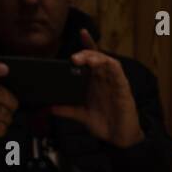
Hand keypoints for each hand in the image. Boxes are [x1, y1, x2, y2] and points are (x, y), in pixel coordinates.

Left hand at [51, 29, 143, 148]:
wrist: (119, 139)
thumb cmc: (104, 123)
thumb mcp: (81, 115)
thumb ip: (66, 110)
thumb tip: (48, 108)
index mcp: (95, 82)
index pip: (91, 59)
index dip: (87, 45)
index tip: (81, 32)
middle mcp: (104, 79)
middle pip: (97, 57)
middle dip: (86, 52)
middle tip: (74, 57)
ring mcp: (114, 82)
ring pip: (107, 61)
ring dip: (96, 57)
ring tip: (85, 59)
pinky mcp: (123, 88)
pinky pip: (118, 72)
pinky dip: (111, 65)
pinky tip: (103, 64)